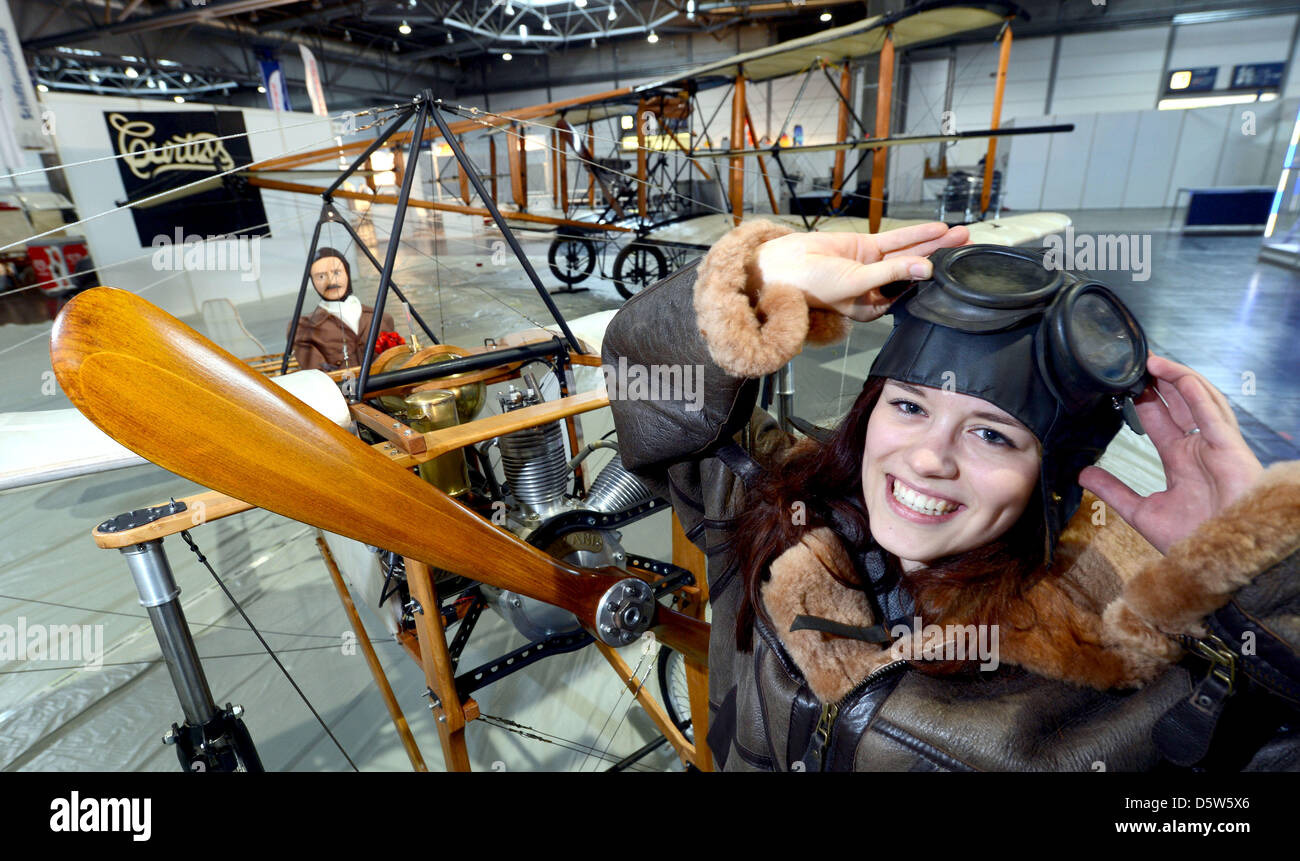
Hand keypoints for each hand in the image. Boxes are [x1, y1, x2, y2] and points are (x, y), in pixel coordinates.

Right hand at [754, 222, 969, 321]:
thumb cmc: (812, 286)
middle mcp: (876, 288)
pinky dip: (915, 234)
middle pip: (916, 271)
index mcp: (874, 307)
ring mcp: (872, 266)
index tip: (957, 272)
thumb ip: (892, 274)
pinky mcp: (866, 248)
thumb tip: (925, 267)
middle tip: (968, 247)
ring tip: (960, 234)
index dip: (934, 283)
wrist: (784, 266)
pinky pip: (895, 240)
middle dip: (941, 258)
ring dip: (933, 243)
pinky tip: (936, 229)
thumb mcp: (856, 283)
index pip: (912, 294)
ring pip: (910, 252)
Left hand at [1079, 354, 1263, 553]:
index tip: (1123, 382)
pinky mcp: (1230, 448)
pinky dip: (1196, 393)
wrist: (1219, 560)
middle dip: (1159, 380)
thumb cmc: (1192, 541)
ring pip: (1198, 400)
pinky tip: (1176, 376)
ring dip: (1176, 378)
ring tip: (1152, 359)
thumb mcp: (1142, 512)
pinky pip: (1213, 414)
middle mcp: (1198, 448)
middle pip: (1178, 402)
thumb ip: (1114, 491)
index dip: (1144, 398)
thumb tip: (1083, 476)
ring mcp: (1215, 446)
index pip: (1159, 419)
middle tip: (1136, 359)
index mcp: (1180, 459)